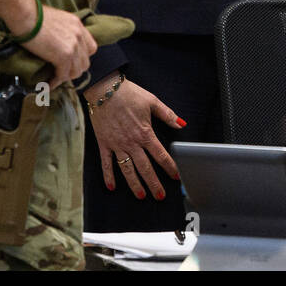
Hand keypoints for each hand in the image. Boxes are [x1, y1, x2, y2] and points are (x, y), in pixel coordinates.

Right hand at [17, 6, 97, 86]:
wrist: (26, 15)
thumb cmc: (33, 15)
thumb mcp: (56, 19)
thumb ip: (63, 30)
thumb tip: (57, 42)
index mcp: (78, 25)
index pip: (90, 48)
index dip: (81, 57)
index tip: (71, 61)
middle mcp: (79, 35)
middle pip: (85, 62)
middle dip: (74, 69)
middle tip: (61, 72)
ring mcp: (73, 46)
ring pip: (76, 71)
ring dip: (65, 76)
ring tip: (54, 78)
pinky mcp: (64, 56)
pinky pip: (63, 75)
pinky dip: (56, 81)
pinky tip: (48, 83)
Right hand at [86, 77, 183, 199]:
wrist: (105, 90)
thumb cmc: (129, 94)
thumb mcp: (152, 101)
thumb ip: (168, 115)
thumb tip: (182, 124)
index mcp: (145, 133)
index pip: (161, 155)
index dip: (170, 167)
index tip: (176, 176)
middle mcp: (132, 142)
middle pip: (145, 167)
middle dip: (154, 183)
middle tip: (160, 196)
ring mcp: (117, 145)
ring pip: (127, 169)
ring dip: (134, 184)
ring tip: (141, 196)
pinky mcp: (104, 144)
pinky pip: (106, 163)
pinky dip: (108, 176)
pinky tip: (112, 187)